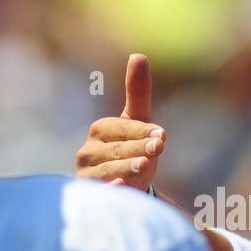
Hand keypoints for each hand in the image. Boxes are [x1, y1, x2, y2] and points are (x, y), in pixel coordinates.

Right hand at [75, 53, 166, 191]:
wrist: (125, 186)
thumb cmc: (132, 148)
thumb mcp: (137, 121)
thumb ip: (138, 91)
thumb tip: (138, 55)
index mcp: (100, 130)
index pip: (123, 129)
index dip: (142, 132)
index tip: (162, 135)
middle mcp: (88, 151)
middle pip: (117, 150)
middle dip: (139, 148)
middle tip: (159, 148)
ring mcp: (88, 174)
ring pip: (109, 171)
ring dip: (126, 167)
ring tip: (143, 165)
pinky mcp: (91, 195)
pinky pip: (99, 192)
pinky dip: (109, 190)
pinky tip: (119, 187)